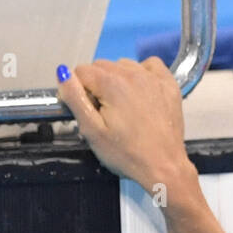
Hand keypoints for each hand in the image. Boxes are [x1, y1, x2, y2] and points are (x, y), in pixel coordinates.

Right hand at [56, 57, 195, 195]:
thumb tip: (63, 73)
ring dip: (117, 80)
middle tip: (105, 113)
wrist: (164, 167)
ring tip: (123, 107)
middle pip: (101, 66)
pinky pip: (149, 65)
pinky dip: (142, 73)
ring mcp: (153, 77)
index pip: (81, 71)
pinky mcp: (169, 84)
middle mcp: (133, 73)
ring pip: (123, 65)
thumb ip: (75, 98)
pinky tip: (141, 92)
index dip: (78, 91)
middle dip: (97, 85)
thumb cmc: (126, 154)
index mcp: (111, 83)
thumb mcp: (92, 131)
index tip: (87, 110)